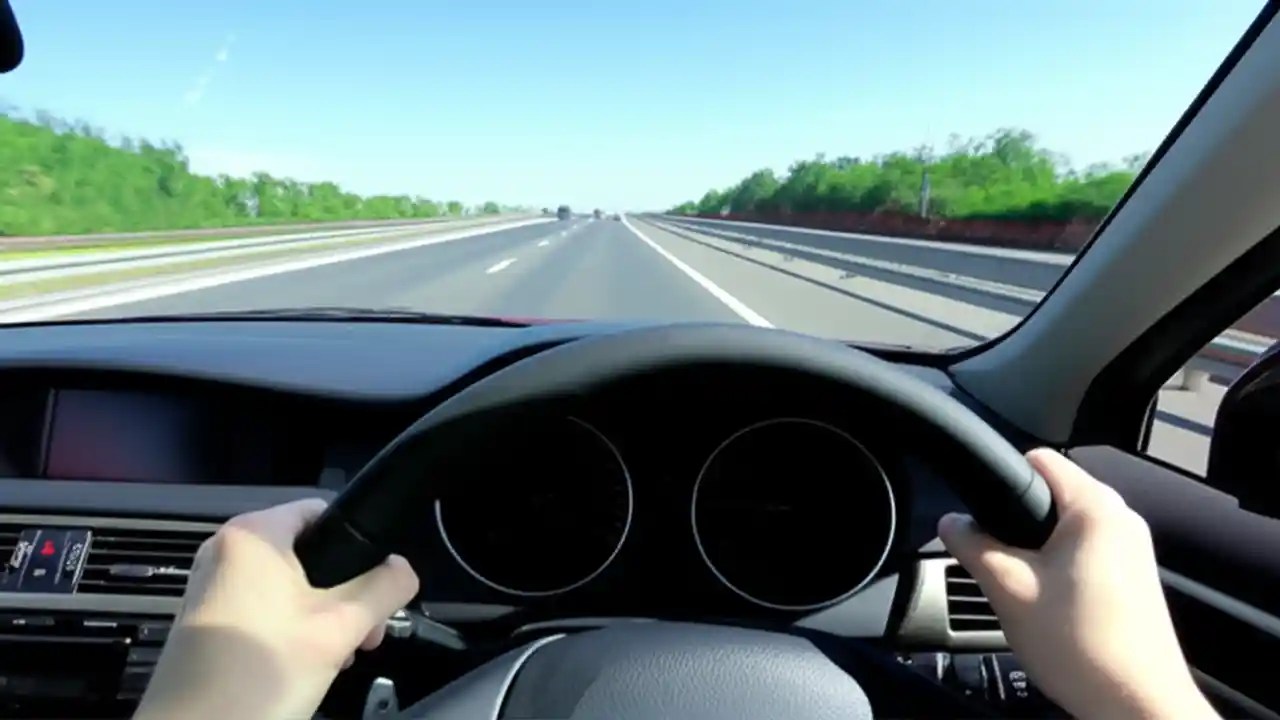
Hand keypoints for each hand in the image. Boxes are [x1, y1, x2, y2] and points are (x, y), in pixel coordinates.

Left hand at [134, 499, 419, 719]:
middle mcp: (225, 549)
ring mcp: (211, 585)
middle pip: (309, 552)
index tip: (379, 592)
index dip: (362, 547)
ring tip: (340, 655)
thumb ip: (384, 589)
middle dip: (347, 592)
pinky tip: (306, 662)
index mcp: (254, 534)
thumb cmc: (264, 672)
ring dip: (324, 615)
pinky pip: (264, 606)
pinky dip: (291, 627)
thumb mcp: (339, 629)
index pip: (325, 512)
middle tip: (365, 634)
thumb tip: (405, 570)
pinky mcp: (206, 620)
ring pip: (289, 584)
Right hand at [938, 449, 1217, 719]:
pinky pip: (1085, 553)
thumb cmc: (1079, 644)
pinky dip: (1059, 567)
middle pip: (1052, 495)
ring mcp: (1134, 550)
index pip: (1038, 460)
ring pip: (1066, 528)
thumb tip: (950, 521)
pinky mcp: (1135, 579)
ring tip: (1019, 586)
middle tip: (994, 558)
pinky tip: (1046, 603)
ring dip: (1036, 548)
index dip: (1000, 477)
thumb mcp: (1008, 589)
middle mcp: (1122, 519)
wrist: (1135, 705)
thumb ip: (972, 545)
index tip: (977, 509)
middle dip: (1016, 520)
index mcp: (1096, 508)